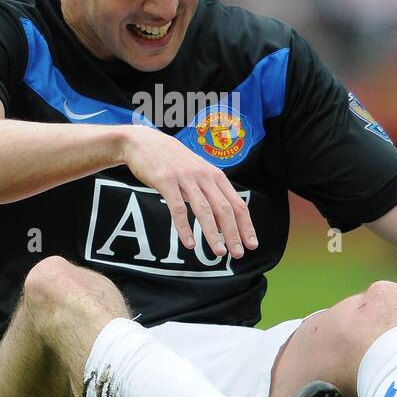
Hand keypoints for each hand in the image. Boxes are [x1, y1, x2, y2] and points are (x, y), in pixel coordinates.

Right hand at [119, 124, 257, 258]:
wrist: (145, 142)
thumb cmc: (173, 161)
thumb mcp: (197, 173)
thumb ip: (210, 192)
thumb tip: (223, 221)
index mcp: (215, 176)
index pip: (237, 203)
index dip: (246, 225)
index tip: (252, 244)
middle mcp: (204, 176)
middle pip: (224, 209)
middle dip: (233, 233)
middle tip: (238, 254)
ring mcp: (185, 178)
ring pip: (204, 209)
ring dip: (213, 233)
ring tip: (219, 252)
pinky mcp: (166, 181)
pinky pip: (177, 208)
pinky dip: (185, 228)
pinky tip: (189, 244)